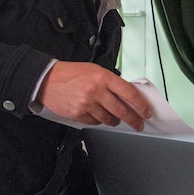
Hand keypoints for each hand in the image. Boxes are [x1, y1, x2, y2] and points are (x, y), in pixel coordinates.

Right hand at [37, 61, 151, 129]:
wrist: (47, 79)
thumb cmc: (71, 73)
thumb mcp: (94, 70)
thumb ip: (111, 82)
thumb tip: (127, 95)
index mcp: (103, 77)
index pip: (129, 93)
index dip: (141, 105)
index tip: (146, 112)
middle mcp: (96, 91)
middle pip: (122, 110)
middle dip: (133, 120)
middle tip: (139, 124)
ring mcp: (87, 104)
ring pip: (109, 119)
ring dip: (114, 121)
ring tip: (115, 119)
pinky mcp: (78, 114)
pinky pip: (94, 123)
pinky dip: (98, 121)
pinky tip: (97, 116)